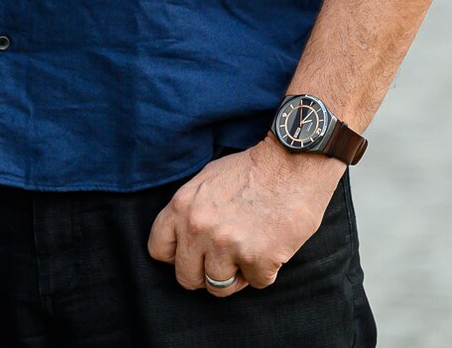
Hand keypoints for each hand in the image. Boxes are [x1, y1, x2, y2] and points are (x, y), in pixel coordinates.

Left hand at [146, 137, 339, 294]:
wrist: (292, 163)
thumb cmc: (252, 170)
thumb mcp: (206, 180)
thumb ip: (190, 211)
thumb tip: (184, 239)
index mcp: (181, 206)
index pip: (158, 250)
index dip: (176, 257)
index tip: (193, 255)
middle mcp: (198, 228)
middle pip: (186, 277)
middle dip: (204, 274)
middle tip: (224, 261)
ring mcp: (227, 245)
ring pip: (218, 288)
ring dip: (236, 276)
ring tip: (249, 255)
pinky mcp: (258, 259)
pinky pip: (257, 283)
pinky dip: (266, 271)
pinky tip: (272, 248)